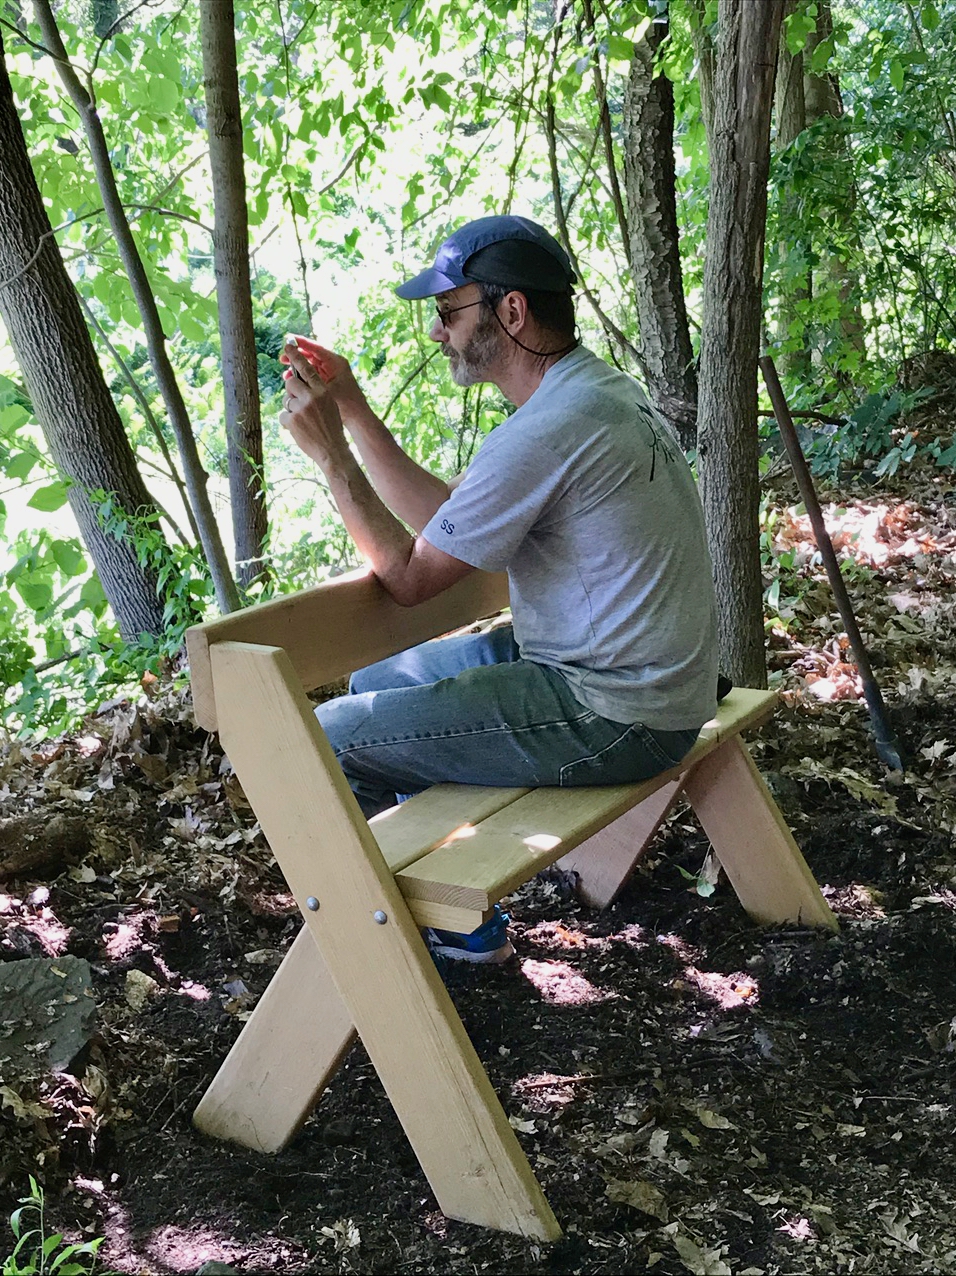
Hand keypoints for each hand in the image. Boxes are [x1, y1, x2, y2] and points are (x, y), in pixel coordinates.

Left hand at [279, 343, 348, 469]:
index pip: (307, 369)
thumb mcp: (329, 405)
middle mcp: (312, 396)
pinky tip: (298, 430)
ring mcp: (301, 408)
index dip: (296, 356)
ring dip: (292, 410)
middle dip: (291, 390)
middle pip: (290, 382)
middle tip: (297, 400)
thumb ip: (316, 393)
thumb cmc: (331, 428)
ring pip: (286, 400)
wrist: (332, 450)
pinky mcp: (293, 420)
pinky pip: (283, 415)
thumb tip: (300, 384)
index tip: (288, 345)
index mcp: (323, 391)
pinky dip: (288, 423)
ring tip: (303, 422)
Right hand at [281, 335, 368, 424]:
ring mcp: (330, 373)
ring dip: (297, 368)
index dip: (301, 343)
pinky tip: (293, 382)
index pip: (316, 348)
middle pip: (311, 355)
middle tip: (282, 358)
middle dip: (296, 357)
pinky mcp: (327, 382)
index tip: (288, 340)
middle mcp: (333, 365)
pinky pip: (312, 375)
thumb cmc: (346, 403)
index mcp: (336, 362)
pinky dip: (302, 377)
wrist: (357, 417)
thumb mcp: (325, 390)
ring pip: (310, 366)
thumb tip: (290, 375)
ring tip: (286, 374)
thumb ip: (309, 380)